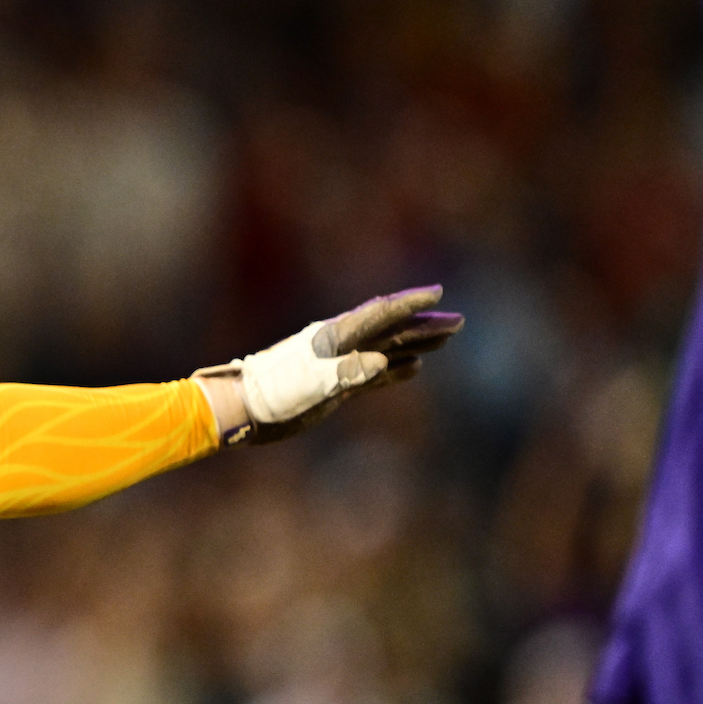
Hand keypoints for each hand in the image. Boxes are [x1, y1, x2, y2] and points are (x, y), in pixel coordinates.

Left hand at [203, 286, 463, 445]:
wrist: (244, 410)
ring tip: (444, 338)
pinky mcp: (335, 386)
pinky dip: (395, 369)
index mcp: (334, 336)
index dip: (409, 304)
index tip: (437, 293)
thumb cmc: (273, 393)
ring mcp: (338, 364)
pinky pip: (373, 373)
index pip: (379, 314)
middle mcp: (339, 345)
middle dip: (423, 324)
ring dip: (415, 344)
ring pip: (385, 349)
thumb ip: (348, 371)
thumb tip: (384, 361)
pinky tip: (414, 368)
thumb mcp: (312, 383)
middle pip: (390, 330)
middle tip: (458, 320)